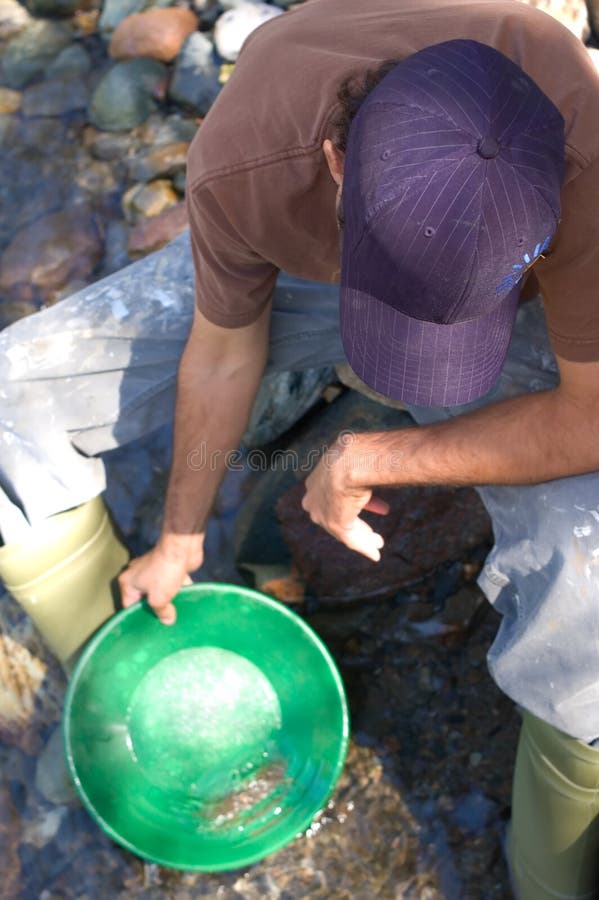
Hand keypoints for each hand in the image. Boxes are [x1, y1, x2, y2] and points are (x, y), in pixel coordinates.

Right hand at [118, 534, 203, 624]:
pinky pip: (170, 583)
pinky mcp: (167, 567)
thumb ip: (161, 613)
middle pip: (145, 600)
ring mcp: (152, 570)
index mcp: (127, 583)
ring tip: (177, 612)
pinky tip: (187, 597)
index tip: (150, 627)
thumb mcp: (159, 599)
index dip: (139, 617)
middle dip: (156, 608)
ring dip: (169, 599)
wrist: (181, 547)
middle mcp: (136, 575)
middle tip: (165, 621)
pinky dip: (177, 588)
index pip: (129, 607)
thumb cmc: (164, 571)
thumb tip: (167, 621)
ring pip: (159, 592)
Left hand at [301, 435, 388, 560]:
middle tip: (371, 531)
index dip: (352, 502)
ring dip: (363, 537)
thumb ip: (363, 465)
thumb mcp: (357, 459)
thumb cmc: (358, 453)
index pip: (332, 495)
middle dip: (356, 523)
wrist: (353, 460)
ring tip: (378, 543)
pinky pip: (352, 538)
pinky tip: (375, 552)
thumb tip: (379, 458)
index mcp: (317, 478)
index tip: (368, 506)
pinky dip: (365, 546)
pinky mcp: (335, 523)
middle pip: (337, 515)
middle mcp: (314, 498)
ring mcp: (322, 512)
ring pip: (345, 529)